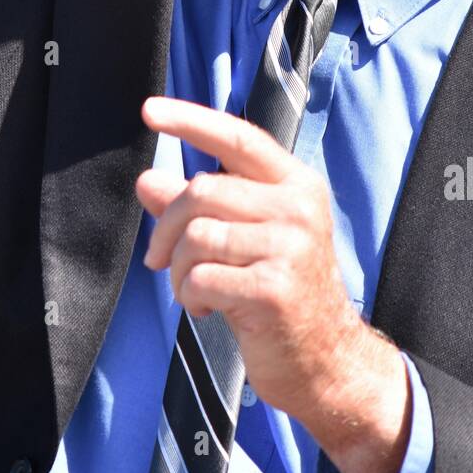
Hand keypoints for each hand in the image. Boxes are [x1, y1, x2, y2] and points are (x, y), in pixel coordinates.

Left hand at [137, 96, 411, 472]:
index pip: (239, 139)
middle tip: (159, 258)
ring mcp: (292, 247)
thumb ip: (199, 208)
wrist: (325, 361)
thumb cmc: (280, 294)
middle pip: (203, 191)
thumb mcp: (243, 240)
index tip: (149, 110)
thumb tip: (147, 180)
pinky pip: (202, 277)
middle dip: (166, 227)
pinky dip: (190, 296)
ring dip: (179, 270)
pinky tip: (208, 308)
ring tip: (193, 289)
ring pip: (197, 236)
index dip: (192, 121)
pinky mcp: (275, 288)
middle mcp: (299, 208)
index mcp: (296, 185)